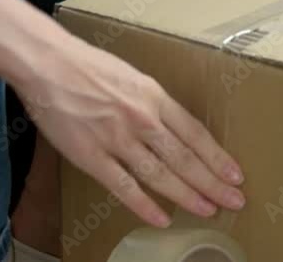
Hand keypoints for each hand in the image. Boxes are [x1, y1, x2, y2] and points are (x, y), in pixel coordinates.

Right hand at [11, 33, 243, 227]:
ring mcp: (117, 139)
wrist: (47, 64)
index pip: (195, 134)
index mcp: (155, 97)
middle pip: (185, 157)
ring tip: (208, 210)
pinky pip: (122, 186)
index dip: (217, 157)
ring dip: (187, 195)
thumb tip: (173, 127)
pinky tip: (162, 219)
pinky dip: (144, 205)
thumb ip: (154, 103)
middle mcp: (143, 119)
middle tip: (235, 200)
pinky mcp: (90, 156)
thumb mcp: (134, 77)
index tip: (235, 174)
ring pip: (160, 174)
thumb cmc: (88, 65)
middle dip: (213, 182)